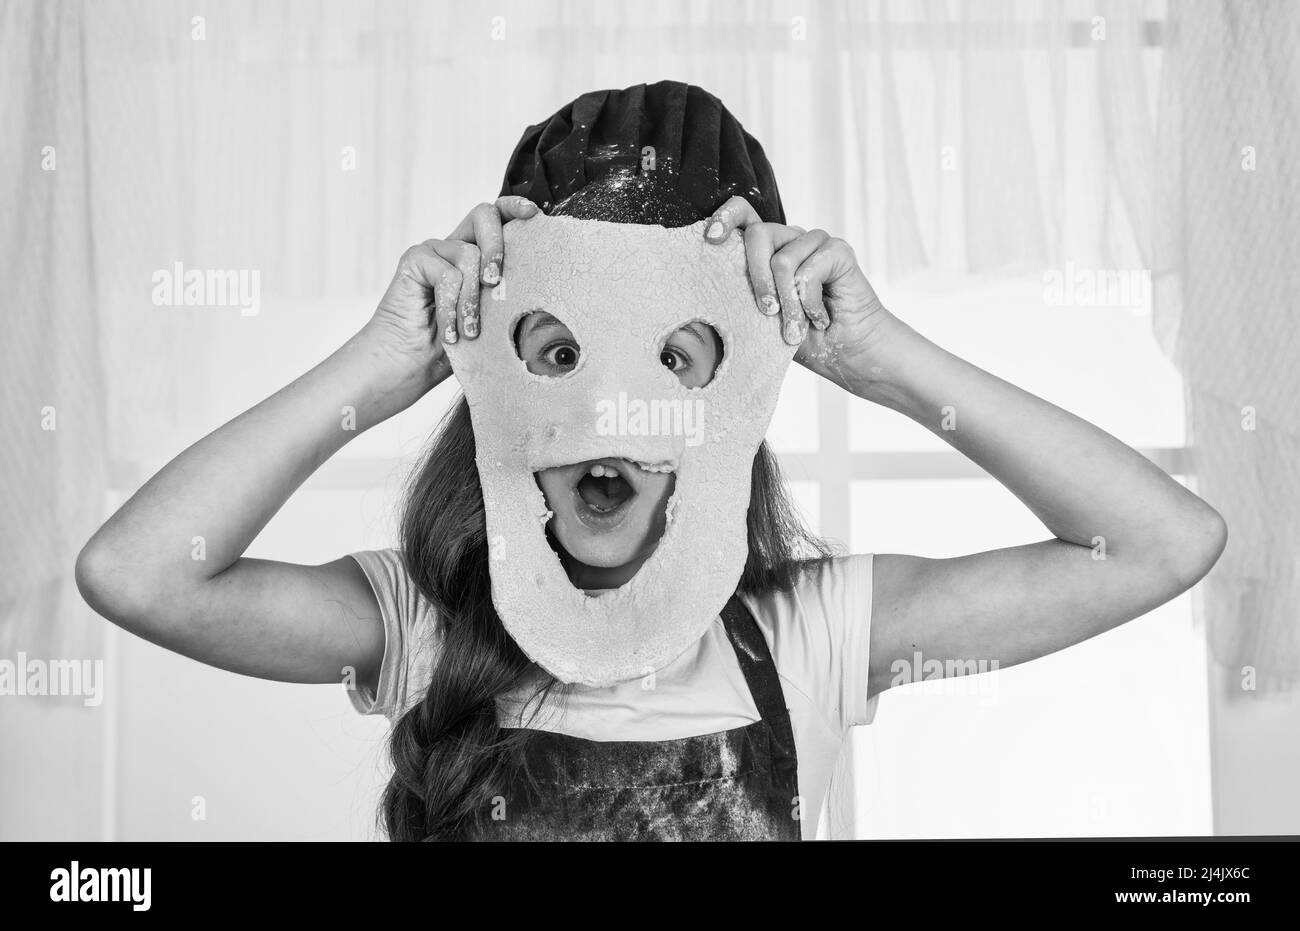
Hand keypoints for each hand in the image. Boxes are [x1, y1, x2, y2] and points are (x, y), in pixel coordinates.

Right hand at [363, 196, 539, 388]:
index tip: (534, 213)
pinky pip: (446, 274)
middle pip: (484, 215)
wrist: (407, 367)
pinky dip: (451, 307)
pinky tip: (449, 333)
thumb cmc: (451, 351)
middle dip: (497, 247)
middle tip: (496, 285)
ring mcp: (433, 251)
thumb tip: (547, 296)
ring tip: (469, 332)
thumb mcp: (492, 324)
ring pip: (468, 255)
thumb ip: (510, 300)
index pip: (497, 217)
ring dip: (472, 299)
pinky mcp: (414, 260)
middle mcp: (454, 246)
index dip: (514, 207)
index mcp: (477, 256)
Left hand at [703, 196, 893, 391]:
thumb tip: (704, 291)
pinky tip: (820, 318)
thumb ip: (740, 298)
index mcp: (766, 250)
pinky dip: (810, 304)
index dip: (725, 218)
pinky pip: (810, 271)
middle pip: (759, 233)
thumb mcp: (760, 320)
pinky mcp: (837, 250)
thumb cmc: (801, 338)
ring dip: (789, 305)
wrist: (845, 352)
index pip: (742, 214)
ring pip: (783, 260)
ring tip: (796, 329)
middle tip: (767, 313)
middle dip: (757, 278)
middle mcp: (789, 239)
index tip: (711, 239)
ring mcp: (814, 242)